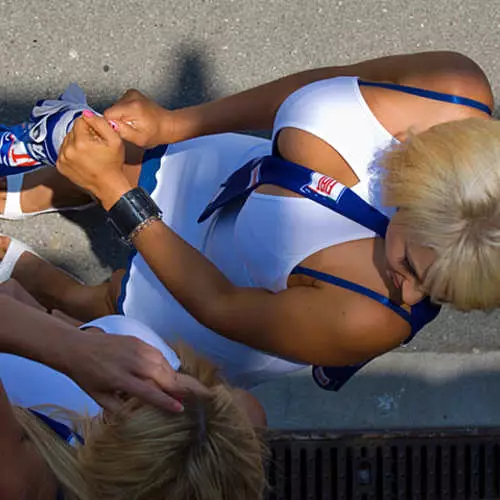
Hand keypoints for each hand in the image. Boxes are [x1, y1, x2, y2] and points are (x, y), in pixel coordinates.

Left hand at [56, 112, 130, 208]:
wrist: (108, 186)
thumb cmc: (113, 165)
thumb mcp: (115, 140)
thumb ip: (101, 123)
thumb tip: (86, 114)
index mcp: (81, 142)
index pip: (80, 121)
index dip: (91, 126)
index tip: (98, 136)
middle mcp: (68, 150)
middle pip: (73, 130)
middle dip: (83, 135)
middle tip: (95, 146)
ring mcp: (63, 159)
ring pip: (67, 140)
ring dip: (77, 143)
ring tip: (89, 154)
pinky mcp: (60, 166)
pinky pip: (64, 151)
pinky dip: (72, 153)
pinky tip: (82, 159)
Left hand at [64, 328, 208, 412]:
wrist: (76, 347)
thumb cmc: (86, 376)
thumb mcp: (98, 397)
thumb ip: (117, 408)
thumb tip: (136, 419)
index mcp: (118, 379)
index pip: (148, 392)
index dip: (165, 401)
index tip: (179, 408)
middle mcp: (129, 362)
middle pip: (160, 374)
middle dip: (175, 387)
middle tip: (184, 397)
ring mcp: (134, 348)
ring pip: (161, 362)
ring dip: (172, 375)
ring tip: (176, 386)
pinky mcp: (136, 340)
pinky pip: (156, 352)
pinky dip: (164, 363)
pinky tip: (166, 371)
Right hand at [104, 89, 172, 147]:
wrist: (168, 124)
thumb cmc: (157, 133)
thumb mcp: (139, 139)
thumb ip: (122, 131)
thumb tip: (108, 124)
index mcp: (133, 107)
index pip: (108, 114)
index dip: (111, 124)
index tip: (119, 130)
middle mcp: (131, 96)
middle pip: (111, 110)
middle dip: (117, 121)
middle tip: (130, 128)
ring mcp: (132, 93)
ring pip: (115, 108)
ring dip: (122, 117)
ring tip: (135, 123)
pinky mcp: (132, 93)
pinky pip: (121, 105)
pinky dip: (125, 112)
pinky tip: (135, 117)